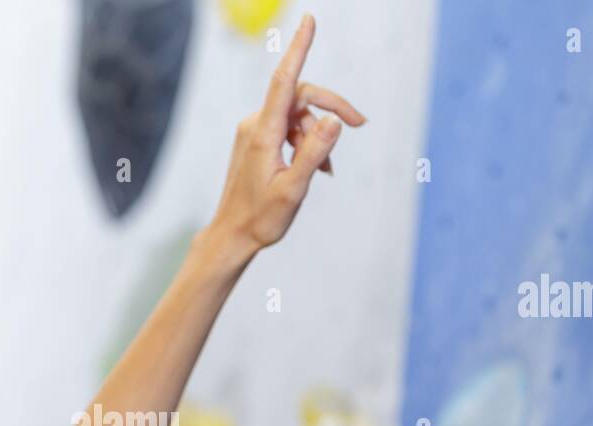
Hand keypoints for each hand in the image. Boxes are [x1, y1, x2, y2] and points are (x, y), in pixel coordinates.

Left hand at [207, 13, 365, 257]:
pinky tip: (318, 170)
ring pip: (298, 117)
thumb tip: (333, 121)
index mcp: (263, 133)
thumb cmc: (260, 218)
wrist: (232, 236)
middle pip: (301, 97)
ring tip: (326, 170)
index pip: (285, 81)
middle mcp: (256, 125)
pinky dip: (307, 144)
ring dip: (319, 136)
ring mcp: (254, 132)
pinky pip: (289, 131)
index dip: (299, 48)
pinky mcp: (256, 142)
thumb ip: (314, 153)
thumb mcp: (294, 188)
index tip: (309, 20)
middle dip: (331, 109)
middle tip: (360, 124)